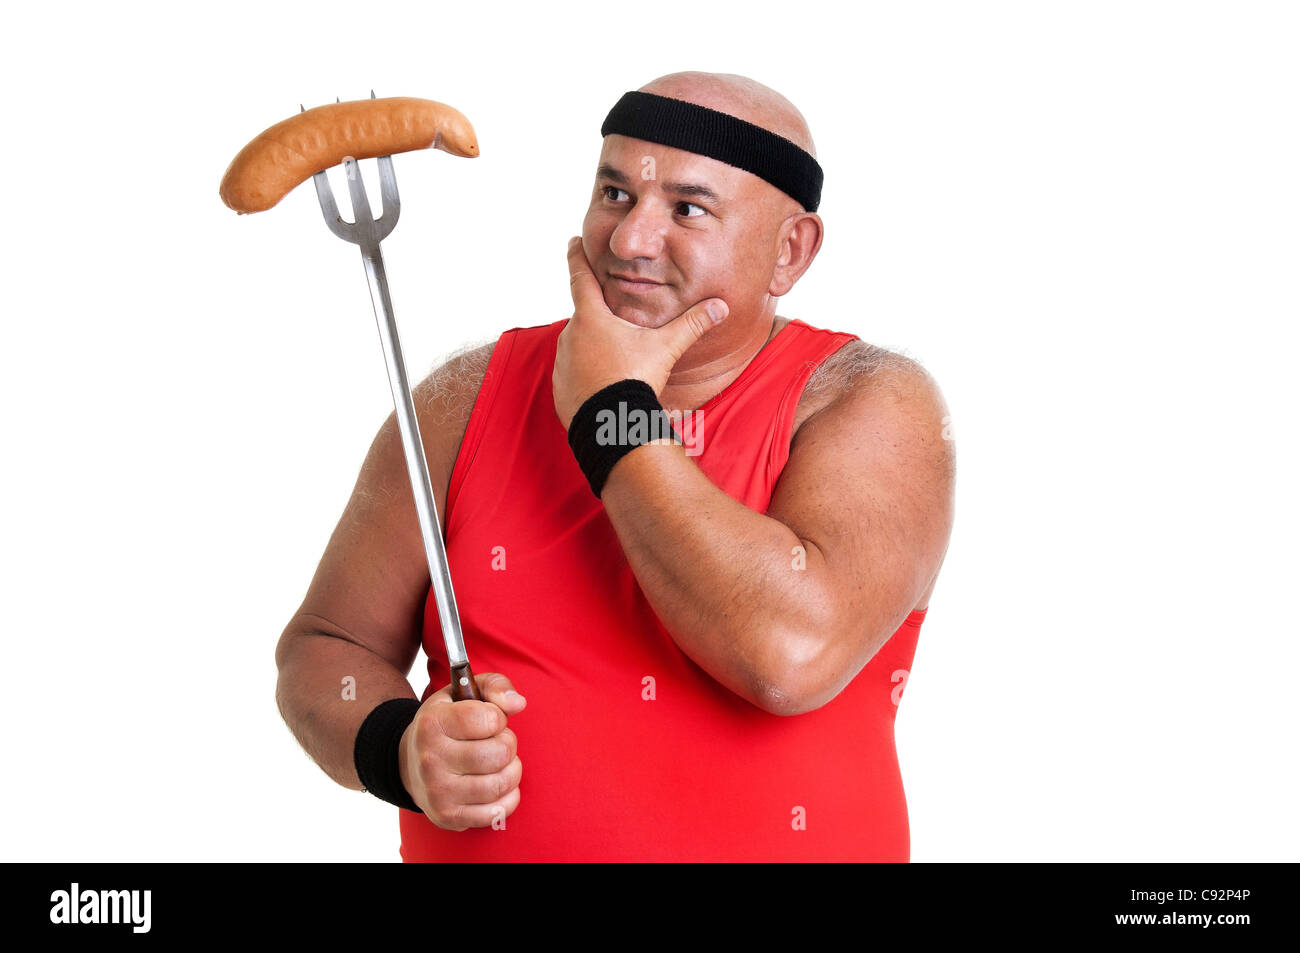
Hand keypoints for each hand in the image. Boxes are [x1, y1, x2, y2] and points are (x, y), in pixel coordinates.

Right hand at [397, 672, 525, 830]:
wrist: (410, 763)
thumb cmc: (447, 723)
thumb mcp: (463, 692)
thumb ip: (495, 685)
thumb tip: (518, 703)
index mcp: (432, 723)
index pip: (490, 718)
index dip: (499, 717)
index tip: (488, 720)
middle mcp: (430, 759)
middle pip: (500, 753)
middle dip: (508, 744)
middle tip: (496, 742)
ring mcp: (438, 792)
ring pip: (501, 784)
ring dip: (511, 770)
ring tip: (499, 763)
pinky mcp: (447, 817)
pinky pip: (497, 812)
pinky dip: (508, 798)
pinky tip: (497, 785)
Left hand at [553, 236, 728, 429]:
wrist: (612, 425)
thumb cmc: (635, 380)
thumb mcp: (666, 348)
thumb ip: (692, 324)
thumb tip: (721, 306)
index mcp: (591, 318)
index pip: (580, 276)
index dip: (577, 256)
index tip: (573, 241)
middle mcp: (569, 336)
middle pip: (584, 317)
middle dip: (599, 318)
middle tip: (618, 326)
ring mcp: (561, 364)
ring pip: (578, 346)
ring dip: (593, 349)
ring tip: (615, 362)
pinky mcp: (559, 389)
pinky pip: (572, 374)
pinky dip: (586, 374)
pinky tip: (605, 384)